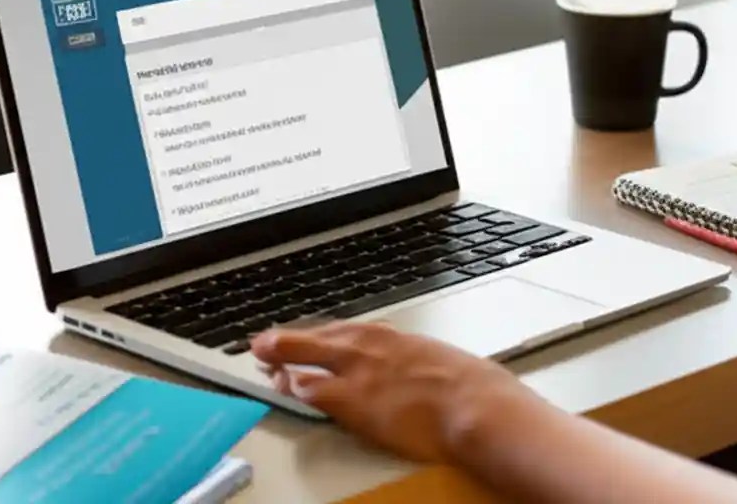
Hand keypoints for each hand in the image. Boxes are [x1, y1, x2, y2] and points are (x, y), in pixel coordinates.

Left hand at [251, 321, 541, 462]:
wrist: (474, 405)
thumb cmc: (471, 388)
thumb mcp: (442, 362)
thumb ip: (420, 363)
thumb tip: (424, 374)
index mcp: (393, 337)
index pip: (345, 331)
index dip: (321, 335)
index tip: (309, 337)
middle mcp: (370, 346)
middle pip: (318, 337)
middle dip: (289, 338)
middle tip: (265, 340)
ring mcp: (357, 370)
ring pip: (305, 356)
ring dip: (280, 358)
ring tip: (262, 359)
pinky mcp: (350, 398)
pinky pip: (309, 389)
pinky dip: (290, 386)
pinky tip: (279, 386)